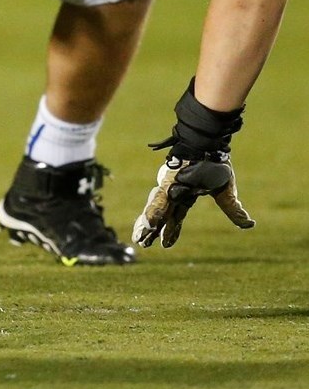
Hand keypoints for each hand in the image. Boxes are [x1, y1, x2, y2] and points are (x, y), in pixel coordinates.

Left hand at [133, 156, 253, 247]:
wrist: (211, 143)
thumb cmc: (216, 162)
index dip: (172, 230)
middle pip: (161, 215)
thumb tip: (250, 224)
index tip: (165, 245)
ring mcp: (170, 186)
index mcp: (187, 194)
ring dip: (148, 224)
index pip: (177, 217)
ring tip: (139, 239)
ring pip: (156, 209)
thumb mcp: (226, 192)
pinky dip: (155, 212)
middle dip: (152, 230)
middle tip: (141, 243)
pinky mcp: (168, 181)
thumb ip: (232, 209)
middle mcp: (175, 192)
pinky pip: (160, 199)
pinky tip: (149, 223)